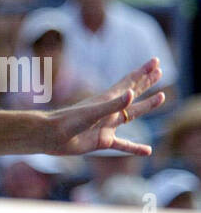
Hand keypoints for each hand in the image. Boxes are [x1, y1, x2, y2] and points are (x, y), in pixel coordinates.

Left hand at [43, 58, 165, 156]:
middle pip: (134, 93)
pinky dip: (135, 148)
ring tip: (162, 98)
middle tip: (160, 71)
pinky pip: (124, 145)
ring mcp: (107, 126)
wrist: (51, 136)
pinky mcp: (103, 141)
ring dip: (147, 106)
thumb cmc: (69, 121)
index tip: (156, 61)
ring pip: (133, 114)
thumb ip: (114, 105)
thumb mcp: (94, 112)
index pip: (130, 82)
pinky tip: (147, 151)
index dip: (143, 72)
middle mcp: (110, 111)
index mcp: (107, 100)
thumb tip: (133, 94)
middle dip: (147, 82)